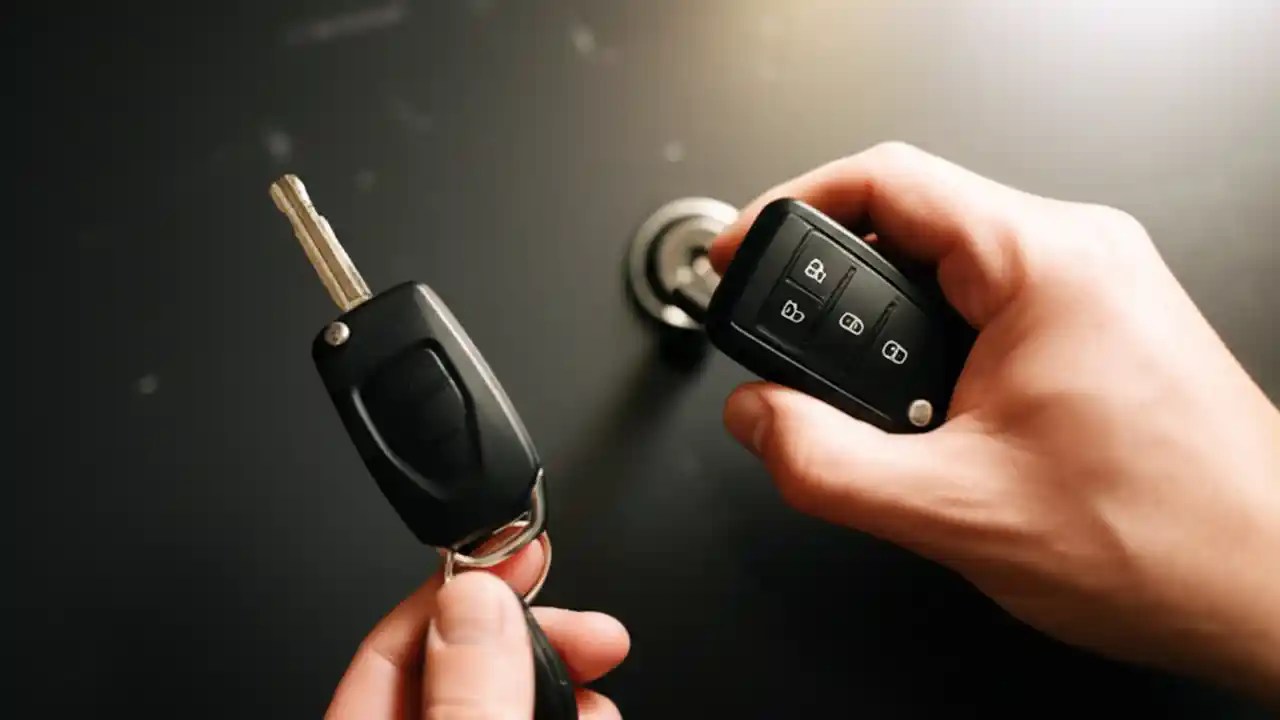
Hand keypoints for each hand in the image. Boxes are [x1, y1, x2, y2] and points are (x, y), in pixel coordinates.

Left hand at [325, 541, 628, 718]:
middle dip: (536, 637)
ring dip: (563, 679)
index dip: (461, 590)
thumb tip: (475, 600)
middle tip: (591, 631)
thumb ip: (469, 690)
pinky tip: (597, 714)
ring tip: (601, 681)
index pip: (390, 647)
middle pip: (464, 666)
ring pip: (505, 697)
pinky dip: (570, 714)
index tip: (522, 557)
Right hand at [711, 142, 1279, 700]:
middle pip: (913, 218)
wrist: (1270, 590)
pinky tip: (921, 403)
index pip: (887, 182)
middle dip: (831, 277)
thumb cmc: (1167, 543)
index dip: (789, 208)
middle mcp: (1078, 254)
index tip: (739, 251)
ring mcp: (1095, 286)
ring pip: (949, 264)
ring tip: (854, 385)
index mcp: (1045, 263)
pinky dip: (931, 341)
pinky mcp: (1099, 325)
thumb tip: (757, 418)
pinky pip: (987, 301)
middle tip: (783, 332)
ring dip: (883, 317)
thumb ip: (827, 464)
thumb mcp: (956, 511)